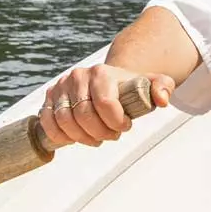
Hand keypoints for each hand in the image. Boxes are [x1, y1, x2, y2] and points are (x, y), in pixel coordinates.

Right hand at [39, 63, 174, 147]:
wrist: (108, 80)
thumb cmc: (129, 87)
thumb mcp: (151, 84)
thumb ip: (163, 88)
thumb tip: (162, 100)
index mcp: (102, 72)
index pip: (105, 103)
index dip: (115, 122)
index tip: (125, 127)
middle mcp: (78, 76)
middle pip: (83, 116)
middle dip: (100, 133)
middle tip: (112, 135)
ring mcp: (61, 87)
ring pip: (65, 121)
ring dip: (82, 137)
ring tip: (97, 138)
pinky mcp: (50, 98)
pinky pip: (48, 122)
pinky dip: (60, 136)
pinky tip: (75, 139)